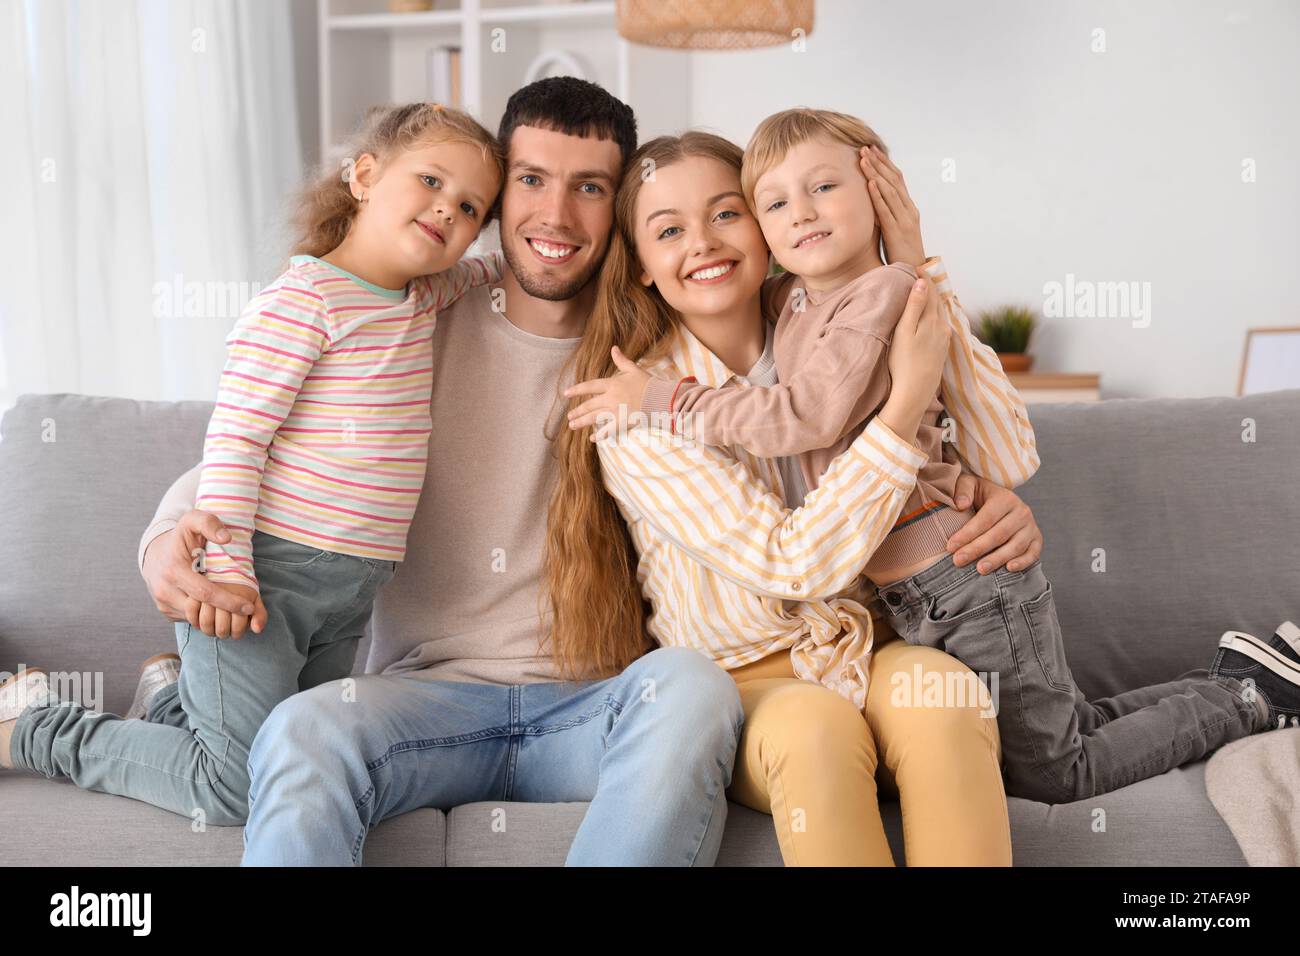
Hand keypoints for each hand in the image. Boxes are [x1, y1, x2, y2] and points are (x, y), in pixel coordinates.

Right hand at [142, 509, 267, 633]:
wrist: (153, 552)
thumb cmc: (179, 538)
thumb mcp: (192, 521)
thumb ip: (209, 523)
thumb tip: (226, 538)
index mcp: (174, 570)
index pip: (206, 593)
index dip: (229, 602)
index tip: (249, 607)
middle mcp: (165, 590)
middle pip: (202, 609)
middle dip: (225, 612)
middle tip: (246, 609)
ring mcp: (163, 602)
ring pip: (195, 617)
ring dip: (214, 614)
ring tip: (230, 605)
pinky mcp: (164, 610)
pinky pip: (188, 618)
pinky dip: (203, 614)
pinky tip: (213, 604)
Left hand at [563, 347, 653, 437]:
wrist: (662, 398)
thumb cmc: (648, 383)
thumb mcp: (634, 369)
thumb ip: (621, 360)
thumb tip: (614, 348)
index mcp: (612, 384)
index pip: (590, 386)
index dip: (576, 390)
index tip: (566, 394)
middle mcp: (611, 397)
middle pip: (589, 405)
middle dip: (577, 411)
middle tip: (569, 417)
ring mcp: (616, 411)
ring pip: (594, 418)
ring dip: (582, 422)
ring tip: (572, 426)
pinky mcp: (623, 422)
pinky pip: (608, 430)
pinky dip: (599, 435)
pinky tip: (592, 438)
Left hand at [859, 145, 924, 267]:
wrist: (914, 272)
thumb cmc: (901, 252)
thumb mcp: (894, 228)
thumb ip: (887, 214)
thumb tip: (871, 202)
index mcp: (908, 208)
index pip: (897, 179)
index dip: (884, 163)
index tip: (872, 150)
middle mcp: (909, 210)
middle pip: (893, 180)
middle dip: (878, 162)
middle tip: (865, 148)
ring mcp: (904, 220)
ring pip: (889, 191)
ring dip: (876, 173)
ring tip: (863, 159)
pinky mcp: (897, 232)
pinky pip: (886, 210)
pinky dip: (878, 195)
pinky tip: (870, 183)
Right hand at [884, 278, 948, 427]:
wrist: (915, 392)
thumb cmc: (903, 363)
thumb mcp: (904, 331)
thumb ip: (913, 306)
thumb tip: (922, 283)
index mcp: (932, 319)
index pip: (929, 291)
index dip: (923, 277)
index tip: (915, 266)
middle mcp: (942, 327)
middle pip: (937, 300)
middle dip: (930, 287)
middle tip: (920, 274)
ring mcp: (944, 339)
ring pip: (941, 312)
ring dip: (934, 300)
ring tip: (926, 292)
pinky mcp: (942, 349)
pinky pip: (941, 323)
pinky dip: (936, 313)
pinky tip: (932, 316)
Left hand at [945, 474, 1042, 573]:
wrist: (1001, 500)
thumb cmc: (980, 495)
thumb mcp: (970, 484)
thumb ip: (963, 490)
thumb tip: (960, 504)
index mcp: (1005, 498)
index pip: (985, 519)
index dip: (967, 534)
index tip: (950, 546)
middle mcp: (1021, 512)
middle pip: (999, 534)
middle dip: (977, 549)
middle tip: (958, 560)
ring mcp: (1031, 527)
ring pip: (1016, 546)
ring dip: (997, 559)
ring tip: (980, 569)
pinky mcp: (1037, 540)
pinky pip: (1033, 553)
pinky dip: (1023, 562)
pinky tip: (1009, 569)